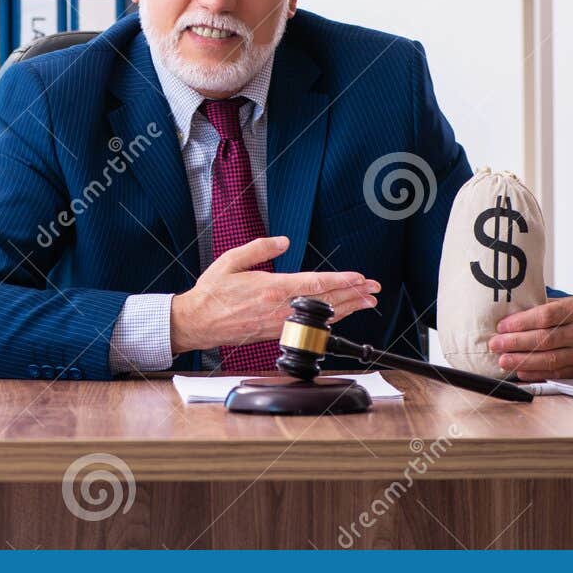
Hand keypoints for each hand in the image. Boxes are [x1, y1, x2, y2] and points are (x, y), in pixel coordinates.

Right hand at [169, 236, 380, 354]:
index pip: (314, 283)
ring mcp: (279, 323)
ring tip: (366, 302)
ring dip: (347, 309)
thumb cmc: (212, 291)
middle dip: (352, 294)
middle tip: (373, 289)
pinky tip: (340, 316)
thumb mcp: (231, 260)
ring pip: (321, 316)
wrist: (198, 322)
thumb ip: (260, 247)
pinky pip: (310, 325)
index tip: (359, 278)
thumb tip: (283, 241)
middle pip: (325, 301)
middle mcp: (279, 308)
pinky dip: (329, 320)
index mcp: (271, 287)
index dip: (340, 280)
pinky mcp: (276, 332)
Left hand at [489, 296, 572, 381]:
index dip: (521, 322)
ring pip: (550, 359)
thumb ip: (546, 307)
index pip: (546, 316)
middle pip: (545, 339)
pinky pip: (558, 373)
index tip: (502, 326)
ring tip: (503, 361)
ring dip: (523, 362)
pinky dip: (537, 374)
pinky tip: (520, 372)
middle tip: (495, 344)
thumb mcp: (571, 302)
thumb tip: (511, 312)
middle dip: (516, 343)